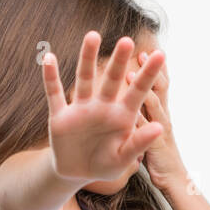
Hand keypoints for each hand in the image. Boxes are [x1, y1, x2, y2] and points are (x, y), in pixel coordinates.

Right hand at [42, 31, 166, 183]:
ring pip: (84, 78)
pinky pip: (54, 93)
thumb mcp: (123, 158)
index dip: (149, 74)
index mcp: (122, 116)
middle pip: (112, 80)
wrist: (76, 173)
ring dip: (87, 58)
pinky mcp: (60, 115)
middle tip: (127, 41)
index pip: (138, 91)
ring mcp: (81, 108)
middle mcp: (103, 107)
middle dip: (119, 61)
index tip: (161, 54)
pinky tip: (48, 58)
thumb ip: (139, 143)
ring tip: (92, 35)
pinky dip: (50, 77)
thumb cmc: (104, 165)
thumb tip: (160, 127)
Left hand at [132, 53, 187, 190]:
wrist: (174, 181)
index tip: (147, 53)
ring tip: (131, 72)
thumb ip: (150, 118)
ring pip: (153, 103)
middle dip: (152, 70)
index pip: (160, 87)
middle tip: (143, 53)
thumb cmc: (162, 158)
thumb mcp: (156, 135)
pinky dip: (139, 116)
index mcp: (161, 113)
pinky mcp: (154, 144)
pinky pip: (145, 127)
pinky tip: (131, 107)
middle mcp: (162, 117)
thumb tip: (144, 104)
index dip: (155, 70)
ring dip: (143, 87)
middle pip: (159, 89)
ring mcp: (159, 129)